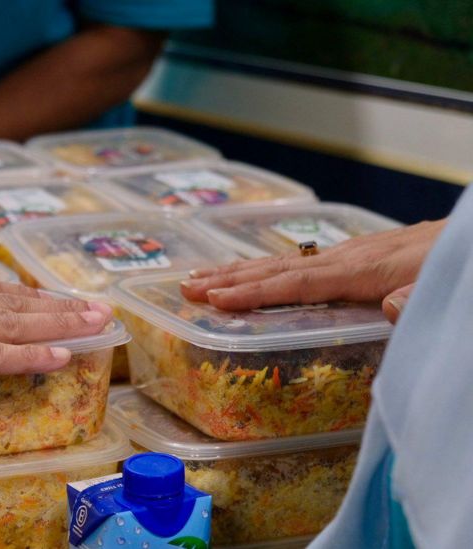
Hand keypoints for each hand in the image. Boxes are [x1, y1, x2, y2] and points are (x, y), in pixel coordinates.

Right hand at [180, 219, 445, 321]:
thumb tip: (391, 309)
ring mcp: (354, 252)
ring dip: (241, 270)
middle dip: (230, 278)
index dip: (256, 292)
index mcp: (366, 269)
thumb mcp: (447, 283)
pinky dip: (269, 267)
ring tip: (201, 276)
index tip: (215, 300)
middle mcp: (351, 257)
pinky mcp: (363, 254)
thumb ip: (417, 298)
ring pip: (285, 261)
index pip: (299, 283)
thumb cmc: (462, 262)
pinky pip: (302, 262)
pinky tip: (259, 270)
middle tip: (185, 286)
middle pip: (279, 267)